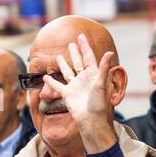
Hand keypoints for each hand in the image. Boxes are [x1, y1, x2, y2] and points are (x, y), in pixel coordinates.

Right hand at [43, 33, 117, 152]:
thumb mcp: (101, 83)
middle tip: (71, 43)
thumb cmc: (98, 103)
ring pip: (67, 72)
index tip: (81, 36)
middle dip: (75, 52)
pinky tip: (46, 77)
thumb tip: (109, 52)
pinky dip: (51, 82)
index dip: (85, 46)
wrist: (91, 120)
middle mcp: (84, 79)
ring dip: (63, 64)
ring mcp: (75, 87)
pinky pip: (57, 86)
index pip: (89, 56)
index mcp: (93, 75)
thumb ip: (103, 67)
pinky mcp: (67, 95)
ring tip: (58, 57)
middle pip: (78, 62)